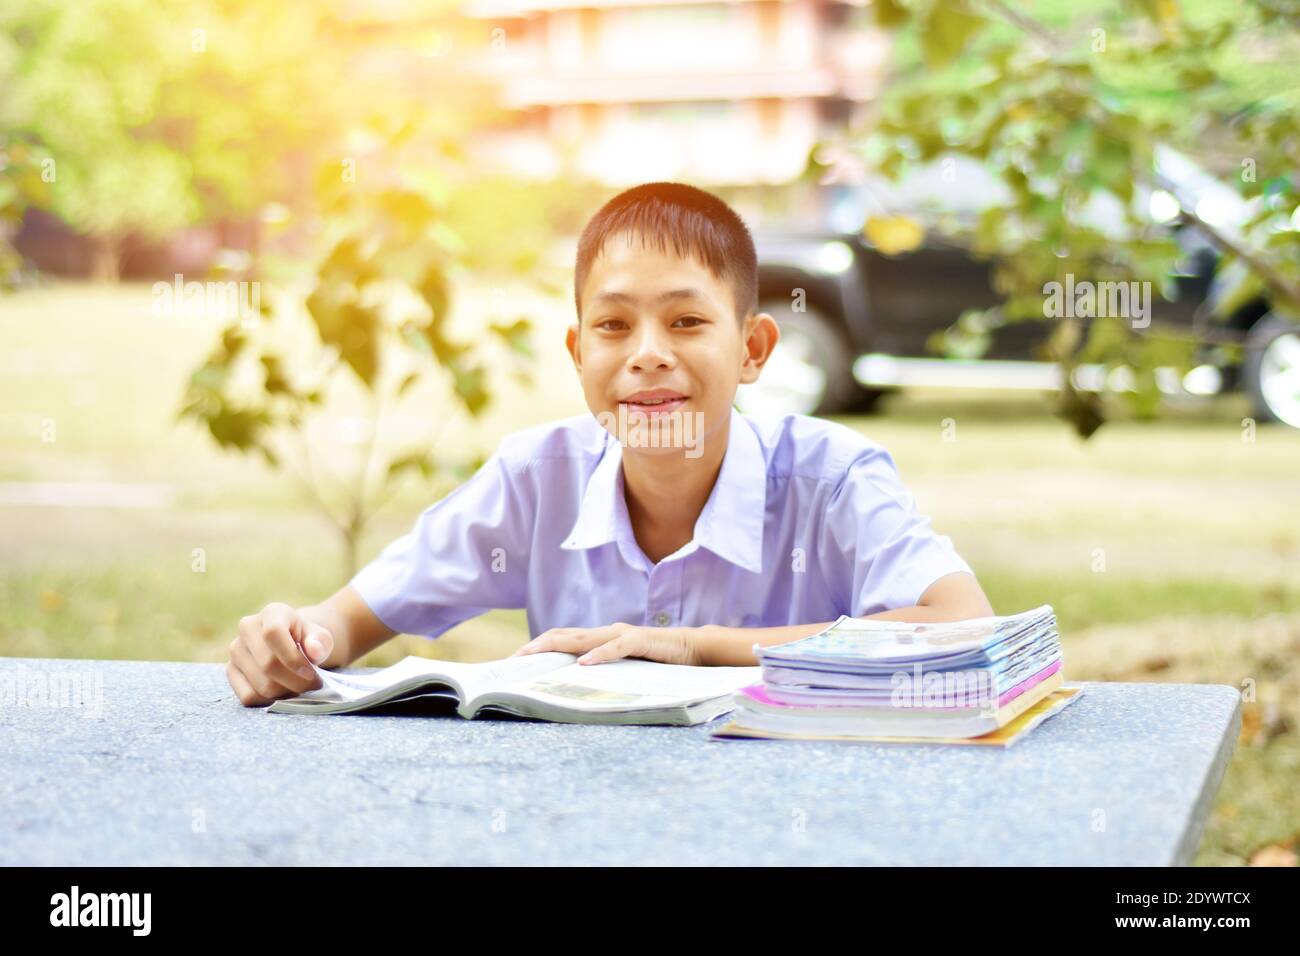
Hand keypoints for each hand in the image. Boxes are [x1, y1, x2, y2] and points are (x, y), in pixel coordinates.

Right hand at [226, 602, 333, 706]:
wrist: (292, 644)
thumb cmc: (308, 640)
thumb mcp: (321, 637)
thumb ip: (321, 642)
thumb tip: (315, 651)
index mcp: (272, 613)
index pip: (273, 633)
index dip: (292, 658)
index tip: (311, 673)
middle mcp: (247, 627)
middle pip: (268, 664)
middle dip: (296, 682)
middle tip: (313, 685)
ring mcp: (236, 649)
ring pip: (261, 684)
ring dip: (286, 693)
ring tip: (300, 687)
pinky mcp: (230, 670)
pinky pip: (248, 696)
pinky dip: (269, 701)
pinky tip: (283, 692)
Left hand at [510, 622, 704, 665]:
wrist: (693, 648)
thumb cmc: (658, 661)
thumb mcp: (624, 669)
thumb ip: (602, 674)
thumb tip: (573, 691)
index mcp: (600, 640)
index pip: (561, 640)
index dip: (537, 648)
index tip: (514, 663)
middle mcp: (606, 633)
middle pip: (563, 635)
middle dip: (536, 646)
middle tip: (513, 660)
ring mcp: (622, 635)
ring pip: (583, 638)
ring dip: (556, 645)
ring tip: (533, 655)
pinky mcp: (640, 640)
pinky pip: (616, 646)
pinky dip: (599, 654)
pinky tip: (584, 663)